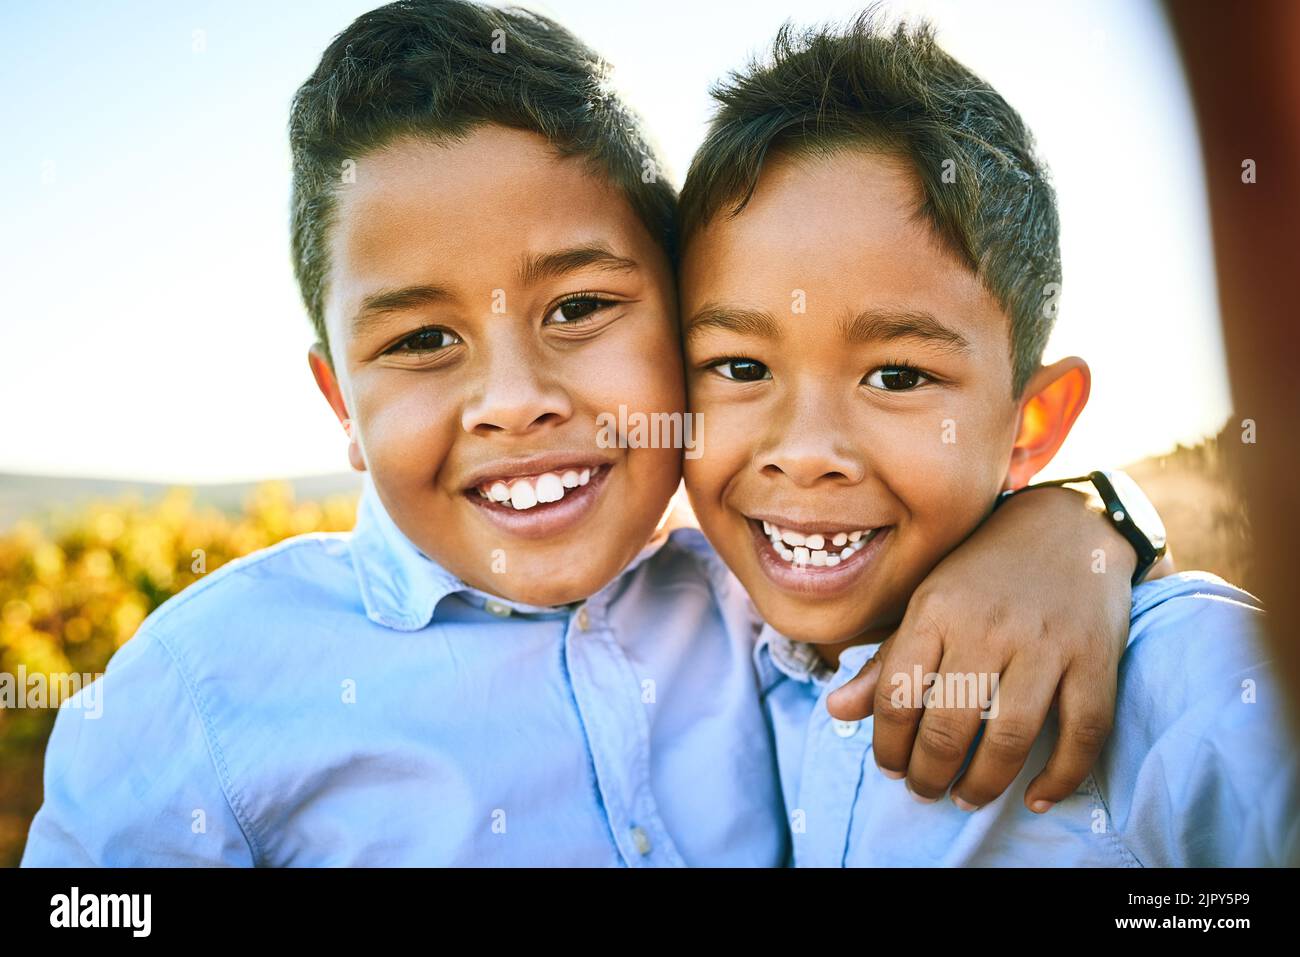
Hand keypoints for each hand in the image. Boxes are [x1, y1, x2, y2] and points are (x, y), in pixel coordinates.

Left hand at [826, 486, 1135, 812]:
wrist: (1068, 526)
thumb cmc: (984, 572)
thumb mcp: (927, 602)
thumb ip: (886, 662)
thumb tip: (835, 712)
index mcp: (937, 610)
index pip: (897, 695)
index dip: (887, 744)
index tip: (890, 768)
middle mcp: (989, 626)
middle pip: (950, 725)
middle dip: (930, 773)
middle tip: (925, 791)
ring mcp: (1046, 643)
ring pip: (1010, 737)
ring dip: (984, 782)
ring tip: (967, 798)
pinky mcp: (1096, 657)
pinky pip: (1083, 733)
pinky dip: (1060, 776)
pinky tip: (1037, 797)